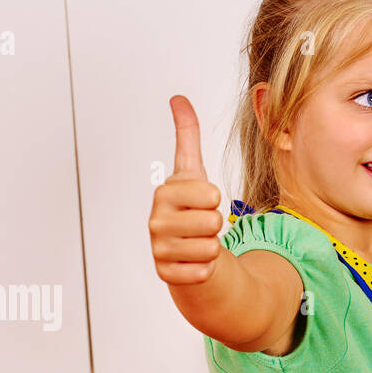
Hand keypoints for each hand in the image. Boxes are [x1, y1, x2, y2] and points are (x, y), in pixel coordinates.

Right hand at [149, 95, 223, 284]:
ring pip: (212, 247)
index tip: (199, 198)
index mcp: (164, 194)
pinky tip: (193, 260)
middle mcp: (155, 221)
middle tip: (200, 222)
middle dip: (216, 223)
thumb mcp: (191, 170)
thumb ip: (186, 134)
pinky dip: (206, 267)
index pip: (210, 194)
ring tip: (197, 240)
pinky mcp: (166, 274)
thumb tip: (178, 98)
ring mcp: (158, 249)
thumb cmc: (190, 206)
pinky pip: (204, 270)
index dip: (214, 198)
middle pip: (213, 222)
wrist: (183, 246)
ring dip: (212, 245)